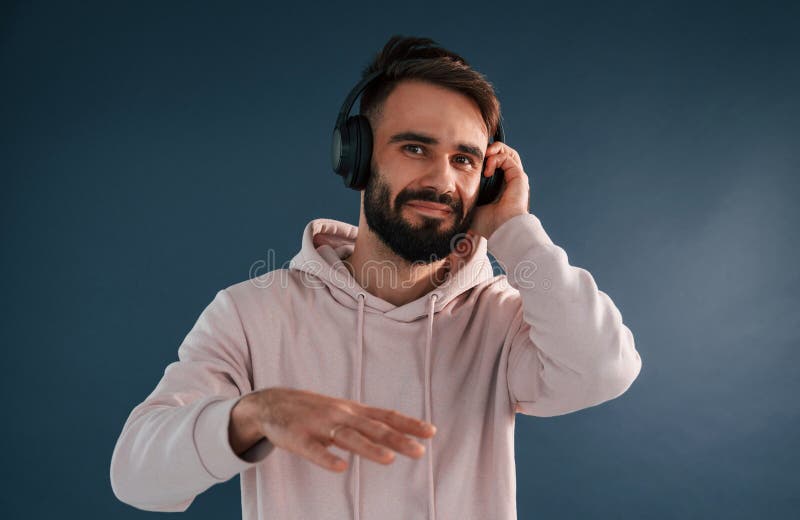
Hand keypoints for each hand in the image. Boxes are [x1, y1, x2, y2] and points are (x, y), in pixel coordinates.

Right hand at [231, 387, 436, 472]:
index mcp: (352, 411)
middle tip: (420, 451)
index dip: (408, 424)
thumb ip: (367, 422)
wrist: (272, 403)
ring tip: (388, 459)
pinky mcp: (298, 438)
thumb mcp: (343, 412)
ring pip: (347, 438)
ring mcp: (319, 426)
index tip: (431, 432)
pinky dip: (327, 458)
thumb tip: (397, 433)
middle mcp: (340, 415)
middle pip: (372, 428)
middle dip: (397, 439)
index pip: (385, 416)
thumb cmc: (314, 410)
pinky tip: (340, 467)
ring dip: (368, 448)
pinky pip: (313, 450)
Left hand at [469, 141, 530, 239]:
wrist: (502, 229)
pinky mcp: (519, 176)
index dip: (485, 158)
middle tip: (479, 154)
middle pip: (504, 155)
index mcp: (500, 186)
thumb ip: (464, 200)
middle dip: (491, 149)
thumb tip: (447, 202)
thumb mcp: (472, 208)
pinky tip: (487, 171)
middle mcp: (510, 180)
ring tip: (484, 155)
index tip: (471, 161)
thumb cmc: (488, 224)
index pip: (496, 164)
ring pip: (508, 153)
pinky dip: (496, 159)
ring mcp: (516, 178)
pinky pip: (508, 158)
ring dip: (495, 149)